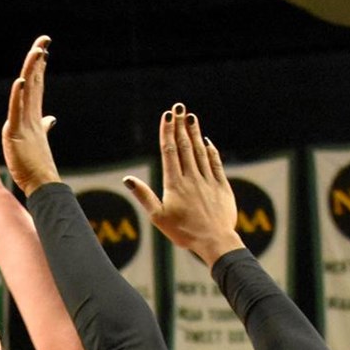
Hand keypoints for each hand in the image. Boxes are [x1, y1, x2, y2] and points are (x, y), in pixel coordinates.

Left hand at [1, 35, 60, 195]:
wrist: (42, 184)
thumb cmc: (36, 165)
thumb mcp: (36, 139)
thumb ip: (43, 126)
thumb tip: (50, 118)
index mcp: (33, 115)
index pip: (37, 84)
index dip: (39, 66)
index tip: (43, 48)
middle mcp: (32, 115)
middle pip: (35, 81)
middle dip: (38, 60)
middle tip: (44, 39)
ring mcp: (25, 122)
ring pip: (29, 91)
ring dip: (33, 70)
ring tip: (37, 52)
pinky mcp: (17, 132)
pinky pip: (17, 111)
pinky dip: (19, 95)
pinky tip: (21, 81)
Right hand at [125, 104, 244, 266]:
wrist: (215, 241)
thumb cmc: (184, 232)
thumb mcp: (158, 217)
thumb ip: (144, 196)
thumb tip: (128, 180)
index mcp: (174, 184)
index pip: (169, 152)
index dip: (167, 132)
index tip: (166, 116)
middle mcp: (191, 178)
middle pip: (184, 146)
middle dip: (180, 126)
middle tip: (178, 107)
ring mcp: (208, 180)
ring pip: (200, 151)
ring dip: (194, 133)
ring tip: (190, 117)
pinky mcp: (222, 187)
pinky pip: (216, 163)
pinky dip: (211, 151)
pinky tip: (207, 142)